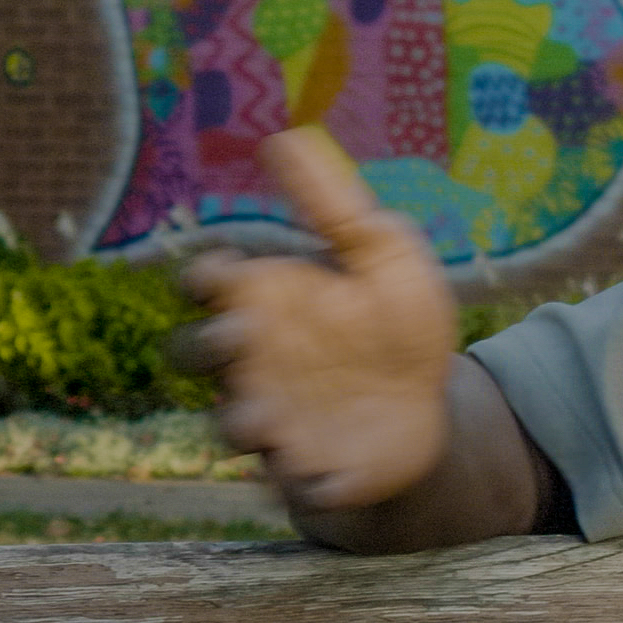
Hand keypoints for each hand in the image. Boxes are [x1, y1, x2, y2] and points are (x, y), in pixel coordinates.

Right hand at [172, 129, 462, 511]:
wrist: (431, 404)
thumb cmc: (393, 323)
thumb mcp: (381, 256)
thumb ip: (335, 205)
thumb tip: (284, 138)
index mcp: (261, 305)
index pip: (204, 287)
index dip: (204, 280)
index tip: (227, 273)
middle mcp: (251, 364)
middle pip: (191, 356)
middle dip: (205, 348)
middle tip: (241, 337)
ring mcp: (273, 419)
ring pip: (231, 427)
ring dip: (242, 425)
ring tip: (265, 426)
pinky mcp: (309, 470)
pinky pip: (293, 485)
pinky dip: (305, 484)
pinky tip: (329, 477)